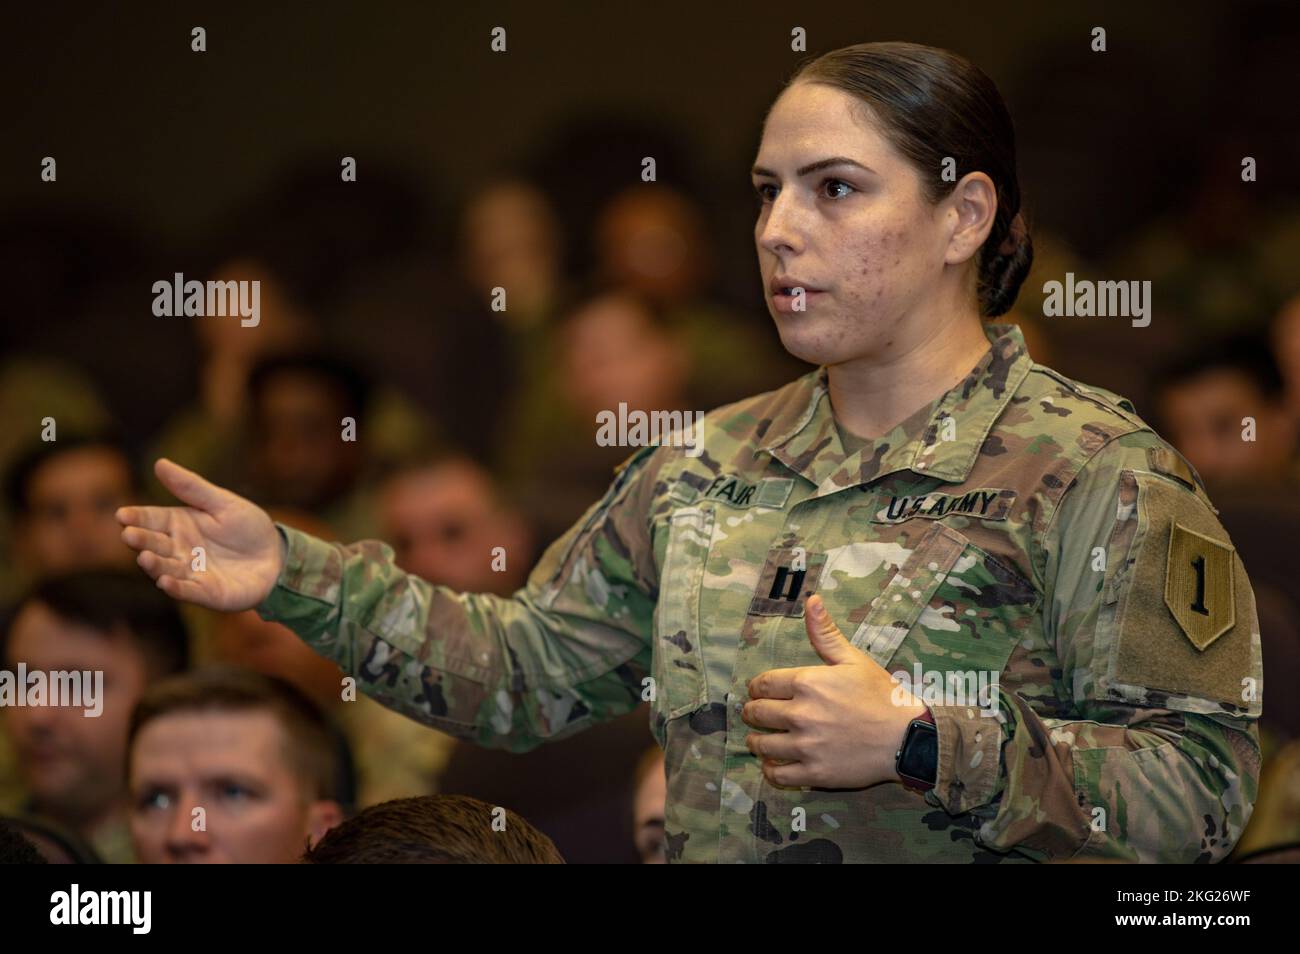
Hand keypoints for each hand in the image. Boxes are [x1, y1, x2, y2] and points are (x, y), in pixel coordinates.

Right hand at [116, 458, 282, 610]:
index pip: (151, 520)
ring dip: (154, 565)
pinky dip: (176, 588)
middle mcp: (178, 549)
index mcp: (179, 524)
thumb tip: (159, 463)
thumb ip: (192, 487)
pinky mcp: (207, 593)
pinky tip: (165, 582)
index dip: (136, 518)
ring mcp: (190, 572)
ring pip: (165, 569)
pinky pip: (187, 591)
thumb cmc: (248, 527)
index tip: (122, 515)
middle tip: (129, 535)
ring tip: (145, 557)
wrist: (277, 556)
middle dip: (140, 540)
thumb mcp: (222, 503)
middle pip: (154, 544)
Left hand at [742, 593, 926, 788]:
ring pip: (761, 745)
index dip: (756, 688)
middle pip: (756, 714)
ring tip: (760, 741)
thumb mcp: (853, 659)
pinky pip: (778, 775)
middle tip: (755, 715)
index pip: (763, 684)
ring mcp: (806, 746)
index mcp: (807, 683)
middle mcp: (801, 714)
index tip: (758, 692)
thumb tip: (811, 599)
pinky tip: (774, 763)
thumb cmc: (881, 695)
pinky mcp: (814, 773)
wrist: (907, 738)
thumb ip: (826, 633)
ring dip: (756, 742)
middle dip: (752, 713)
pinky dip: (771, 770)